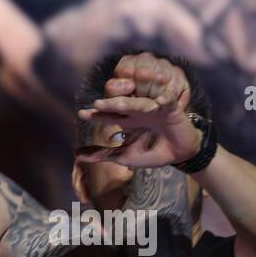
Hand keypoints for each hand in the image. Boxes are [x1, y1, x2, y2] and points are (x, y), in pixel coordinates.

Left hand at [76, 52, 201, 168]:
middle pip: (122, 106)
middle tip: (97, 104)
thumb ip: (103, 155)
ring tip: (120, 103)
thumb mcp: (125, 156)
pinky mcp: (172, 109)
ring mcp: (155, 109)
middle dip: (110, 104)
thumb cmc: (151, 152)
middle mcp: (138, 111)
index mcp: (126, 120)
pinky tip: (159, 101)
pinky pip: (168, 102)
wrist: (179, 153)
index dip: (96, 114)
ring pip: (141, 103)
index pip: (108, 115)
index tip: (81, 114)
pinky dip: (165, 100)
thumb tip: (76, 155)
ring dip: (131, 103)